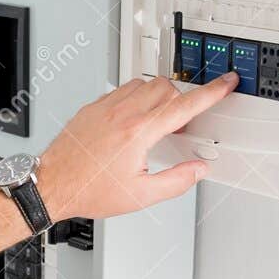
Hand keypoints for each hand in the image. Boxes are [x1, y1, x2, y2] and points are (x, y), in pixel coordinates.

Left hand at [39, 71, 239, 220]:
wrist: (52, 185)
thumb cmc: (88, 190)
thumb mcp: (139, 196)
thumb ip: (175, 181)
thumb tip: (198, 169)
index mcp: (138, 134)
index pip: (184, 106)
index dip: (211, 93)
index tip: (226, 83)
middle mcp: (122, 114)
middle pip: (167, 88)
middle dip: (181, 101)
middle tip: (180, 123)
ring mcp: (105, 106)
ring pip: (145, 83)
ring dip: (159, 97)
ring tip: (156, 123)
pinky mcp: (93, 106)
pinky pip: (123, 89)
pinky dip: (136, 97)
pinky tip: (133, 120)